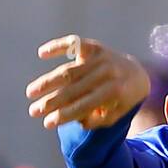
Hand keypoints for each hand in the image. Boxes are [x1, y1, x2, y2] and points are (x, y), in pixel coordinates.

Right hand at [26, 36, 150, 130]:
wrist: (137, 75)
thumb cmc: (120, 101)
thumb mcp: (114, 115)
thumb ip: (96, 120)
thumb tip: (74, 119)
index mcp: (116, 91)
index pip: (84, 105)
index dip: (64, 115)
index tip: (47, 123)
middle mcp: (109, 72)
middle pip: (74, 88)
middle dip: (51, 101)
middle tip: (33, 111)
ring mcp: (102, 57)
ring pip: (69, 71)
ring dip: (47, 82)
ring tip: (30, 93)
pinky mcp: (95, 46)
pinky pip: (74, 43)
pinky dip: (57, 46)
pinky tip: (41, 53)